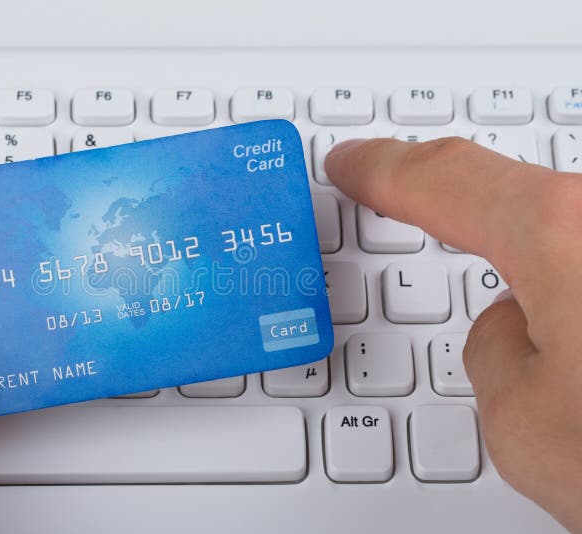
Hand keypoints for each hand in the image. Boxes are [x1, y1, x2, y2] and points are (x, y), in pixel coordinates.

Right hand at [326, 137, 581, 532]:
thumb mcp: (523, 426)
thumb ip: (494, 346)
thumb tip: (518, 321)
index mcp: (571, 235)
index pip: (443, 178)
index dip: (385, 169)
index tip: (359, 162)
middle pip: (533, 202)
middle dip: (491, 235)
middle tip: (464, 270)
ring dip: (573, 286)